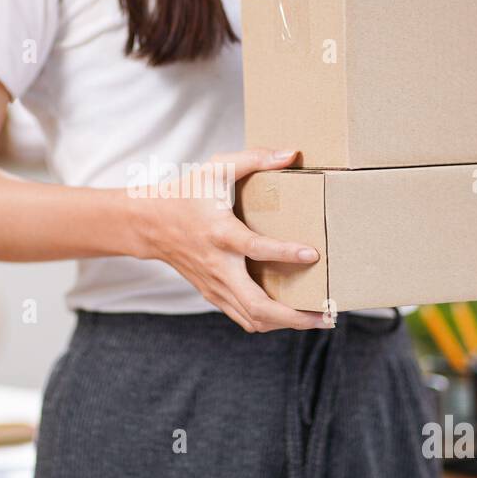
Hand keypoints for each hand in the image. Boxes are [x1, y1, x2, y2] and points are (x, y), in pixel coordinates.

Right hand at [130, 147, 330, 332]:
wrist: (150, 224)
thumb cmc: (187, 192)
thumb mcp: (216, 168)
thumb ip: (254, 159)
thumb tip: (292, 154)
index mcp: (220, 233)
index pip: (254, 248)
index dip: (284, 252)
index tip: (312, 254)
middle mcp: (219, 265)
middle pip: (257, 304)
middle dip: (294, 315)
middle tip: (327, 315)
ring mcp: (216, 285)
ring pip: (253, 319)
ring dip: (288, 323)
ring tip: (319, 319)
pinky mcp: (215, 294)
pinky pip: (246, 318)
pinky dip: (271, 321)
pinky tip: (294, 316)